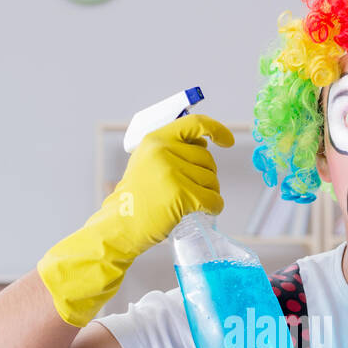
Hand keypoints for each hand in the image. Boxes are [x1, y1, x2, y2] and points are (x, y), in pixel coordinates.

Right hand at [101, 114, 234, 255]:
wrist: (120, 224)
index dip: (216, 129)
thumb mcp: (146, 161)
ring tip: (196, 202)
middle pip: (207, 159)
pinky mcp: (181, 195)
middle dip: (208, 175)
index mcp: (155, 139)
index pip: (194, 124)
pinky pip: (213, 199)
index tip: (227, 140)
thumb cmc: (136, 196)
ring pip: (212, 180)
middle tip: (195, 189)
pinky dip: (215, 206)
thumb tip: (202, 143)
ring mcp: (173, 173)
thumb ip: (170, 148)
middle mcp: (164, 151)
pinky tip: (208, 210)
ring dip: (211, 192)